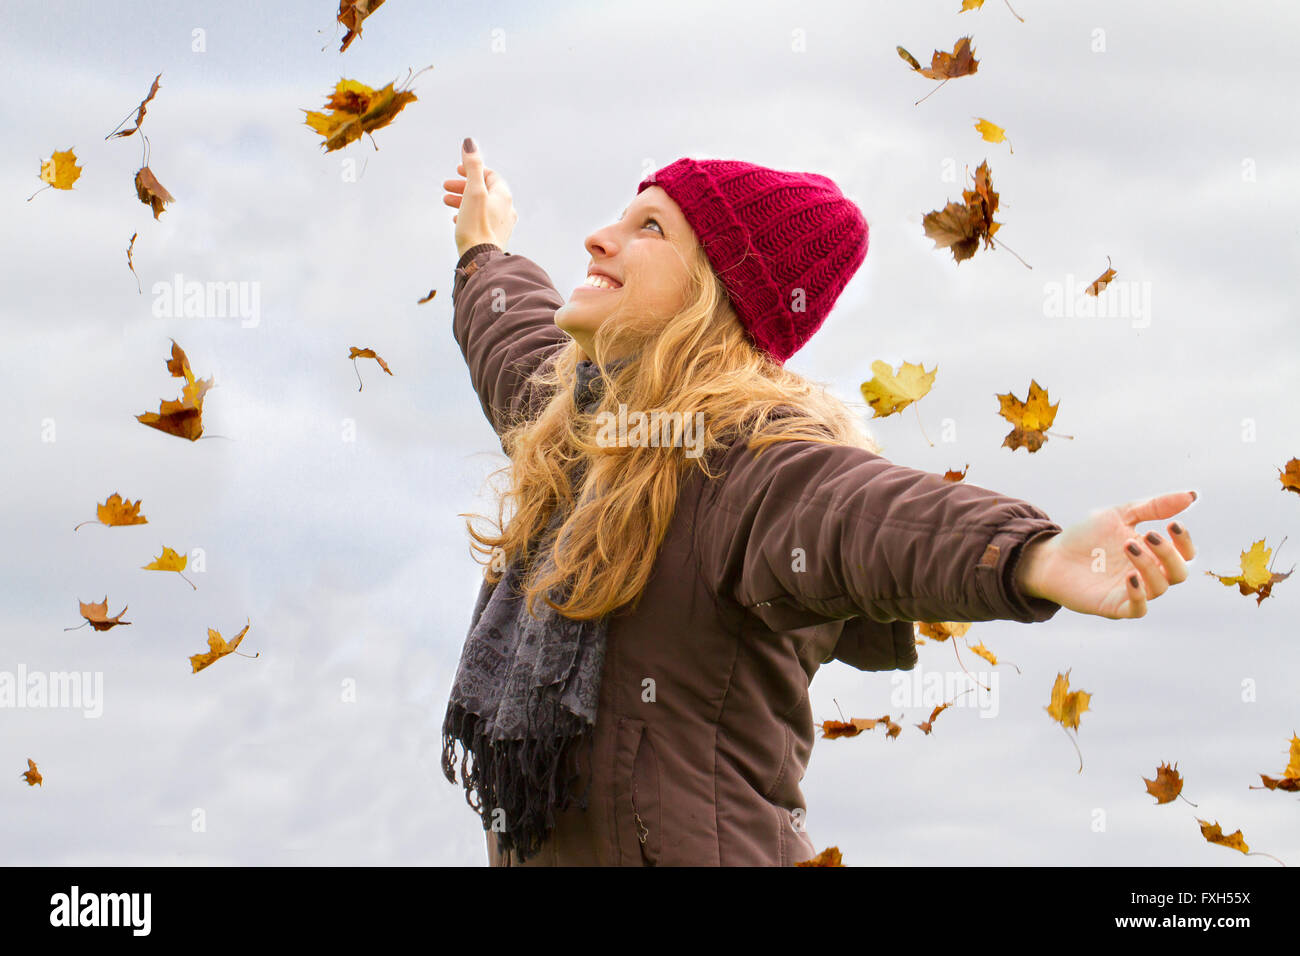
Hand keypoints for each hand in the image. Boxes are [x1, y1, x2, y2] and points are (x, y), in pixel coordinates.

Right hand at [442, 137, 518, 258]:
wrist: (480, 260)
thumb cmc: (475, 225)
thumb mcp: (472, 191)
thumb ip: (472, 166)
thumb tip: (470, 142)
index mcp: (504, 196)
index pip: (490, 175)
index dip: (472, 170)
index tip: (457, 171)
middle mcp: (507, 209)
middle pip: (484, 190)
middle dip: (463, 186)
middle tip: (445, 187)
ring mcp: (502, 225)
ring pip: (481, 206)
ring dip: (463, 200)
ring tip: (445, 202)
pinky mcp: (495, 238)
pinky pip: (482, 221)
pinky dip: (469, 215)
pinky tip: (456, 220)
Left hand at [1016, 490, 1197, 618]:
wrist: (1051, 555)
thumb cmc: (1086, 537)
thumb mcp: (1119, 515)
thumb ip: (1153, 507)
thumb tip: (1192, 496)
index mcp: (1153, 554)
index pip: (1185, 554)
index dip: (1185, 541)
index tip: (1173, 524)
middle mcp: (1148, 575)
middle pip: (1179, 572)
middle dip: (1170, 553)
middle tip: (1149, 535)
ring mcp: (1132, 592)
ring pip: (1160, 588)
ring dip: (1149, 566)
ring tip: (1128, 545)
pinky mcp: (1114, 606)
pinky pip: (1138, 609)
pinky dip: (1139, 595)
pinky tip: (1130, 577)